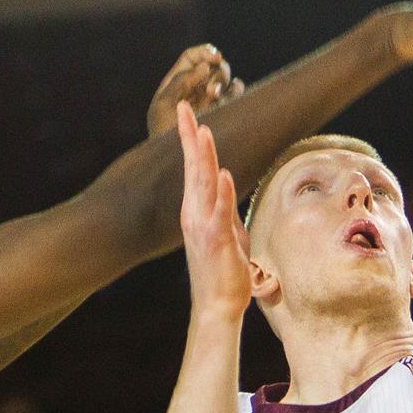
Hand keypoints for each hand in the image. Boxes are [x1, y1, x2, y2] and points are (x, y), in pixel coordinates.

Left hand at [149, 44, 243, 137]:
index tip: (213, 57)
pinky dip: (235, 90)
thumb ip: (181, 81)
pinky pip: (236, 92)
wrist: (175, 160)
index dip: (204, 53)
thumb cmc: (163, 134)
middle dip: (215, 70)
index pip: (192, 57)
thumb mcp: (164, 104)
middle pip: (212, 65)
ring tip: (212, 96)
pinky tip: (224, 99)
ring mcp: (210, 101)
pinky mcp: (224, 112)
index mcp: (176, 84)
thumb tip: (204, 67)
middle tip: (209, 87)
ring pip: (225, 78)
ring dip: (222, 81)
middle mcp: (194, 89)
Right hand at [176, 101, 252, 319]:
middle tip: (186, 108)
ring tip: (204, 131)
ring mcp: (204, 226)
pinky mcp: (217, 241)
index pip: (192, 167)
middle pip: (193, 167)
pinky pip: (221, 213)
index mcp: (195, 210)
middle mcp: (195, 214)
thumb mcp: (225, 231)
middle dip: (189, 136)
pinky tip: (223, 174)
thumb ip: (224, 207)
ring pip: (204, 185)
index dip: (189, 138)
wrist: (217, 304)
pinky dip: (222, 192)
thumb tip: (227, 186)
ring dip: (204, 157)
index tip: (187, 113)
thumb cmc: (223, 269)